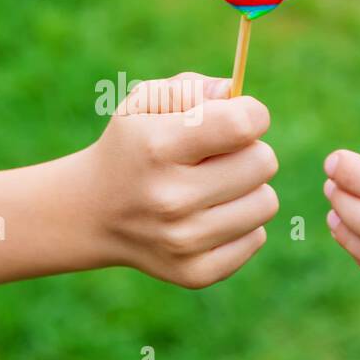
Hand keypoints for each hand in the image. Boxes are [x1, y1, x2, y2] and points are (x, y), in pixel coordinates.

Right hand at [88, 73, 278, 288]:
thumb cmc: (132, 145)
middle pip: (263, 162)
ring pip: (266, 203)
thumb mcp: (145, 102)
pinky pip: (256, 238)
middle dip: (249, 152)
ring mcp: (182, 241)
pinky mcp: (193, 273)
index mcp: (157, 147)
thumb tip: (234, 94)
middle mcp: (169, 198)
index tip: (239, 117)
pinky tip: (209, 217)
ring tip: (214, 187)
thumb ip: (193, 87)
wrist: (92, 211)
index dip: (252, 114)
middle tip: (219, 157)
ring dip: (247, 189)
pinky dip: (240, 225)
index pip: (242, 125)